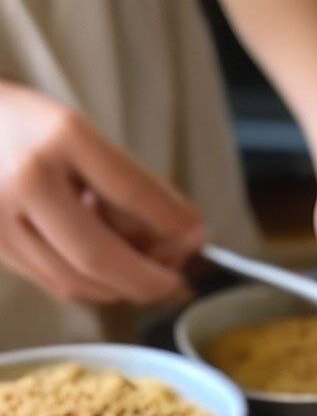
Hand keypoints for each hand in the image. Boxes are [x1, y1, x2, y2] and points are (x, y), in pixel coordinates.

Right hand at [0, 82, 203, 305]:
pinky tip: (111, 276)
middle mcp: (27, 179)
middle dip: (148, 281)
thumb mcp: (79, 133)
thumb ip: (129, 183)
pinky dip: (92, 287)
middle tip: (177, 284)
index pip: (131, 192)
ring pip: (76, 280)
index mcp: (60, 138)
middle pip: (100, 254)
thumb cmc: (24, 126)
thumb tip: (186, 233)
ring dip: (122, 289)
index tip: (199, 235)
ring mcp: (0, 217)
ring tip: (147, 278)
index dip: (172, 223)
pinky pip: (53, 282)